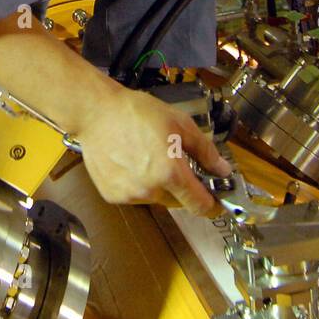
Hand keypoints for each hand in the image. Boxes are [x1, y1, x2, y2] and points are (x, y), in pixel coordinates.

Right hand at [74, 89, 232, 217]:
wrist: (96, 113)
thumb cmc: (135, 113)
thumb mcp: (180, 123)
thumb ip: (205, 150)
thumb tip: (221, 169)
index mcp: (170, 173)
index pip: (200, 205)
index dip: (212, 205)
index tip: (217, 201)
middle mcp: (150, 190)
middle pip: (179, 201)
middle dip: (183, 187)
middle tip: (177, 164)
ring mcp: (130, 195)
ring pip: (157, 198)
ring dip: (159, 185)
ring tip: (148, 156)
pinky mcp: (113, 195)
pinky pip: (136, 195)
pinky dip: (139, 184)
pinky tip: (132, 162)